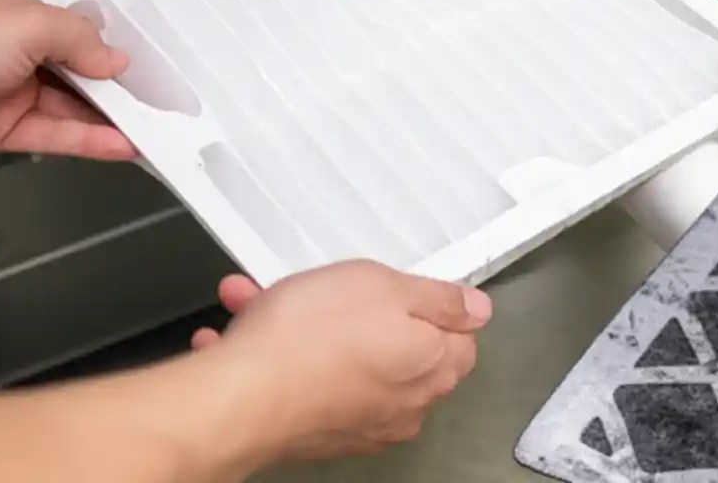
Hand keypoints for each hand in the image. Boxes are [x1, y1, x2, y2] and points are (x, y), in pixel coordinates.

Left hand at [0, 0, 134, 159]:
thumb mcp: (28, 24)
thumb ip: (80, 41)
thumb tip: (114, 59)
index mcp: (23, 18)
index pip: (82, 38)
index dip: (114, 56)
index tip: (148, 73)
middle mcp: (18, 55)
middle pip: (82, 78)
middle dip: (119, 93)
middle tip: (157, 108)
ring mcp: (10, 95)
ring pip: (73, 111)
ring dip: (110, 122)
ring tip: (149, 132)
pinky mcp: (3, 131)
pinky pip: (55, 137)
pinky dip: (89, 142)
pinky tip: (119, 145)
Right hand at [190, 261, 491, 463]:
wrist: (241, 397)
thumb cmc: (311, 338)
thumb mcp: (387, 287)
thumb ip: (439, 299)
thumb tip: (477, 308)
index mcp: (431, 367)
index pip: (459, 339)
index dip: (429, 306)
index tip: (396, 288)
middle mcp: (402, 405)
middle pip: (394, 347)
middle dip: (350, 310)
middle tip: (318, 286)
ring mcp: (358, 422)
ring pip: (336, 359)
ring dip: (299, 324)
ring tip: (261, 301)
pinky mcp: (314, 431)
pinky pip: (301, 381)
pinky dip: (275, 355)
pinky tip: (241, 332)